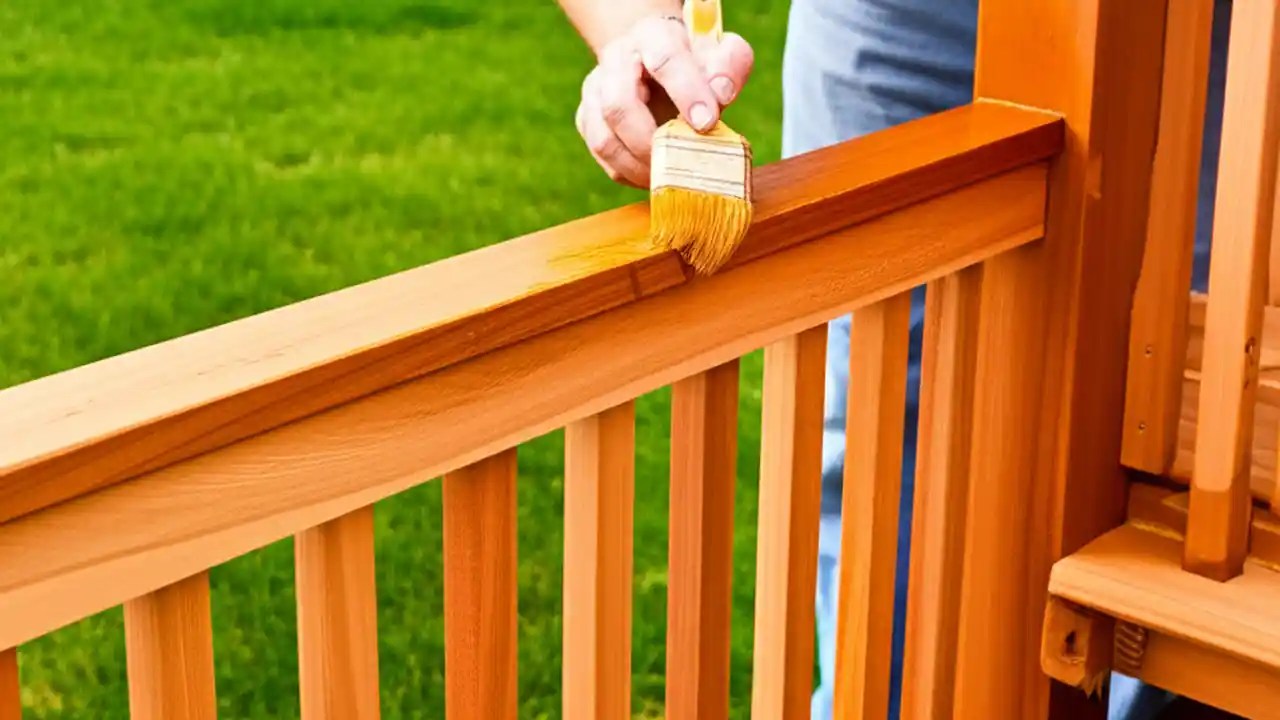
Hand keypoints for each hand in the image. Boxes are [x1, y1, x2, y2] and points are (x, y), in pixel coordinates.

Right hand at [575, 15, 753, 187]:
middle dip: (651, 142)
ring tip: (667, 176)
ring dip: (637, 166)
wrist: (654, 60)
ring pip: (604, 138)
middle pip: (619, 105)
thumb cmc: (693, 61)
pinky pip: (602, 156)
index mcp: (653, 36)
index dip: (686, 92)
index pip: (664, 59)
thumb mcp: (720, 53)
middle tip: (681, 163)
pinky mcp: (586, 119)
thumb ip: (730, 65)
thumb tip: (720, 94)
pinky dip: (629, 173)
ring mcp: (595, 91)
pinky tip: (653, 175)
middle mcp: (615, 60)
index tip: (707, 123)